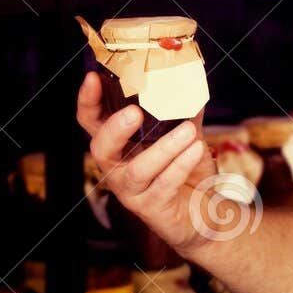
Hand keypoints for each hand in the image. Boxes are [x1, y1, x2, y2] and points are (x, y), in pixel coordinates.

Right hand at [77, 71, 215, 253]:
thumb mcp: (186, 136)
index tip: (93, 77)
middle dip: (114, 130)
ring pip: (138, 169)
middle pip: (101, 149)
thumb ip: (185, 112)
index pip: (92, 122)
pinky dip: (181, 165)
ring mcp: (132, 191)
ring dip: (163, 148)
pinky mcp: (151, 208)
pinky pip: (163, 185)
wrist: (204, 214)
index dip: (88, 101)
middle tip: (134, 113)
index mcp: (119, 145)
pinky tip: (196, 149)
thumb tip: (191, 81)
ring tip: (188, 130)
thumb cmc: (188, 170)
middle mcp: (118, 168)